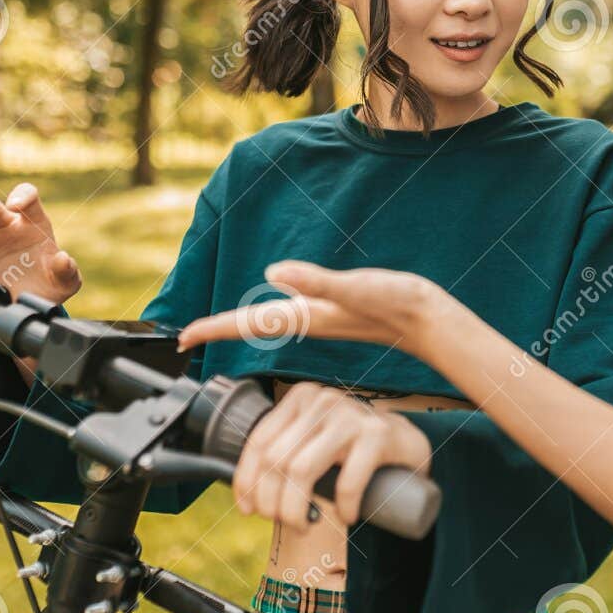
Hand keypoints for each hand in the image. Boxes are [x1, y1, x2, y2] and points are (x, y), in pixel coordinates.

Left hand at [177, 261, 458, 361]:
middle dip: (219, 329)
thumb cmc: (397, 304)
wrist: (432, 322)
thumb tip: (272, 275)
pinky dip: (277, 306)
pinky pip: (295, 310)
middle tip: (186, 336)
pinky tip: (280, 294)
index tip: (181, 338)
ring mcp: (322, 316)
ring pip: (272, 319)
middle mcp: (309, 319)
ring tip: (220, 323)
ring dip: (244, 321)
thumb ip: (316, 282)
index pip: (249, 323)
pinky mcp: (337, 309)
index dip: (213, 328)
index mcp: (306, 315)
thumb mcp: (355, 288)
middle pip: (252, 325)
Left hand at [234, 382, 431, 527]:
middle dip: (272, 502)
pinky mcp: (378, 434)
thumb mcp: (313, 442)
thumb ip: (286, 452)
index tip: (247, 510)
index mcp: (301, 398)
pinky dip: (342, 507)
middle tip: (286, 524)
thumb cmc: (352, 451)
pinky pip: (347, 481)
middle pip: (276, 460)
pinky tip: (346, 517)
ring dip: (295, 510)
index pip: (259, 441)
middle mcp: (323, 401)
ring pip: (300, 470)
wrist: (407, 444)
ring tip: (305, 526)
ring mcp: (351, 415)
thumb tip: (248, 493)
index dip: (246, 480)